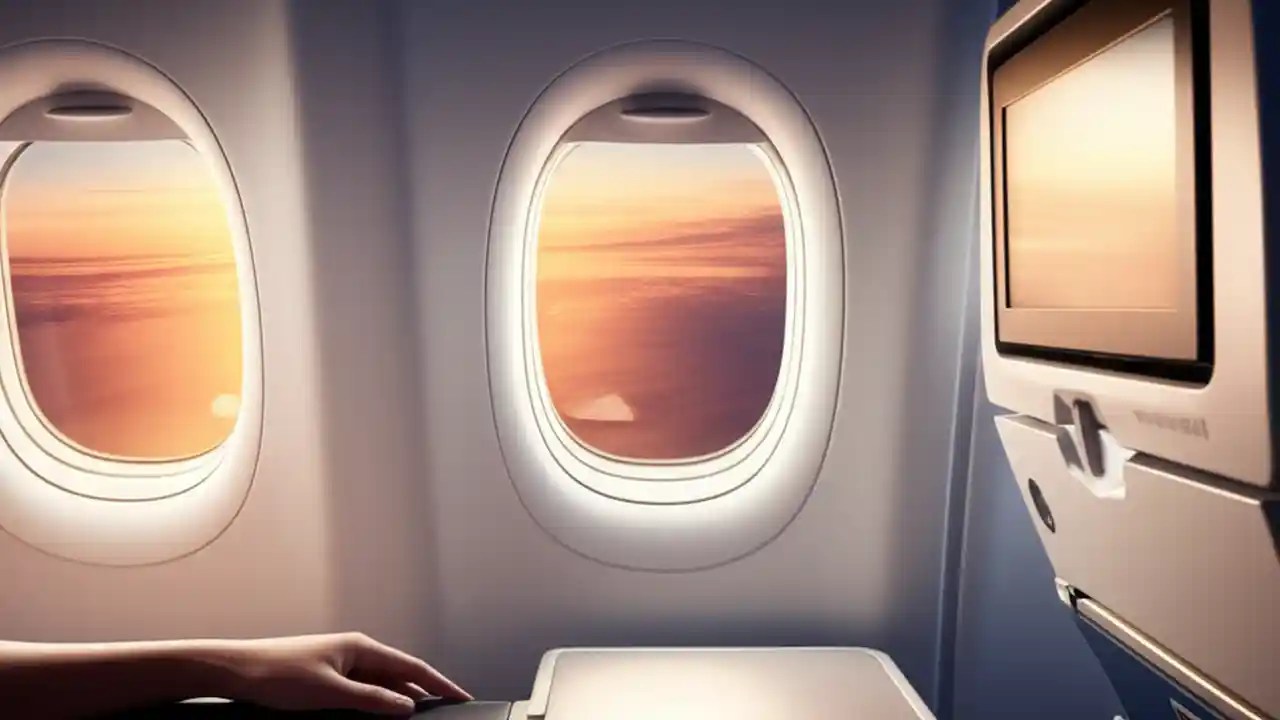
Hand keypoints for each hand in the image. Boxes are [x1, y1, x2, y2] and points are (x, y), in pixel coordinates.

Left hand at [223, 632, 471, 715]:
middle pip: (400, 675)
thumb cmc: (276, 674)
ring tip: (420, 717)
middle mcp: (353, 652)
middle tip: (448, 710)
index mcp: (360, 647)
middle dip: (425, 693)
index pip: (412, 667)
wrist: (235, 670)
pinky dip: (377, 703)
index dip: (441, 683)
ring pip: (381, 684)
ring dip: (400, 700)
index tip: (462, 696)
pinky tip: (379, 716)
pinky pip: (362, 690)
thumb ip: (372, 699)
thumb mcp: (330, 693)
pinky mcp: (325, 676)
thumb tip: (406, 705)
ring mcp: (339, 663)